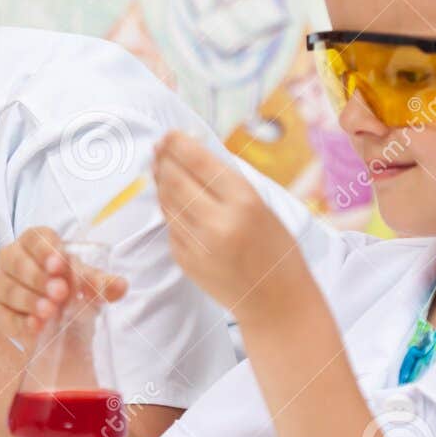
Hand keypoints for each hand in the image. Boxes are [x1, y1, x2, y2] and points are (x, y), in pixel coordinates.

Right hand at [0, 226, 126, 348]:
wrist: (62, 322)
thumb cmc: (72, 290)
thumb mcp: (89, 285)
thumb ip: (102, 283)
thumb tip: (119, 286)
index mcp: (35, 243)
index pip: (35, 238)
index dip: (45, 250)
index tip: (60, 264)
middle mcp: (12, 258)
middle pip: (16, 261)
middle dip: (38, 277)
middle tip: (60, 292)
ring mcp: (1, 284)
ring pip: (7, 287)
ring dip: (29, 299)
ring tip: (49, 312)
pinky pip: (3, 315)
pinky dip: (20, 322)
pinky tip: (36, 327)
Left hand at [152, 130, 305, 322]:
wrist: (276, 302)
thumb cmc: (276, 250)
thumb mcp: (262, 208)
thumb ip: (228, 185)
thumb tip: (192, 156)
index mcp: (244, 202)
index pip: (200, 163)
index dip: (179, 144)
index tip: (169, 134)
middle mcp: (218, 222)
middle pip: (175, 180)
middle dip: (163, 160)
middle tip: (158, 148)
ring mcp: (198, 244)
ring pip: (166, 203)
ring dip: (160, 182)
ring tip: (160, 167)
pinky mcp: (185, 261)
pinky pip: (170, 227)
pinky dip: (168, 209)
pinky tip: (170, 199)